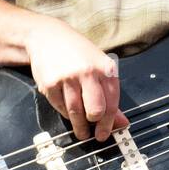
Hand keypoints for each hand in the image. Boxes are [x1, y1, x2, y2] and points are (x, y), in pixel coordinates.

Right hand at [24, 18, 128, 141]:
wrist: (48, 36)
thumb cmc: (77, 53)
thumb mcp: (99, 67)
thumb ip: (110, 96)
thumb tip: (121, 123)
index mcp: (105, 68)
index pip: (112, 103)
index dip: (110, 123)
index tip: (106, 133)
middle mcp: (88, 72)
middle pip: (96, 110)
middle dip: (95, 125)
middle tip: (93, 132)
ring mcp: (68, 77)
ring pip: (76, 112)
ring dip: (79, 126)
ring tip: (81, 132)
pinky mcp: (50, 83)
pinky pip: (60, 107)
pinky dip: (65, 113)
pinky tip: (68, 111)